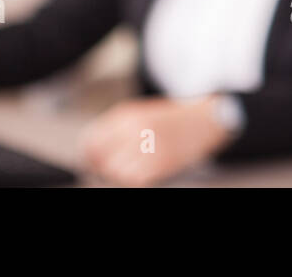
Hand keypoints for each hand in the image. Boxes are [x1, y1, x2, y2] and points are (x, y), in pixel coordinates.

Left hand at [77, 95, 234, 186]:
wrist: (202, 121)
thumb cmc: (168, 119)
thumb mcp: (138, 113)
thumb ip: (114, 129)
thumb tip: (90, 151)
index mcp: (125, 115)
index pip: (92, 141)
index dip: (89, 155)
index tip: (93, 160)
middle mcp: (134, 130)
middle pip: (102, 160)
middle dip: (104, 167)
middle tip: (113, 166)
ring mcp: (147, 147)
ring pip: (116, 172)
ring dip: (119, 174)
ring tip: (130, 167)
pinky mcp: (160, 163)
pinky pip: (134, 179)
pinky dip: (134, 179)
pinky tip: (142, 170)